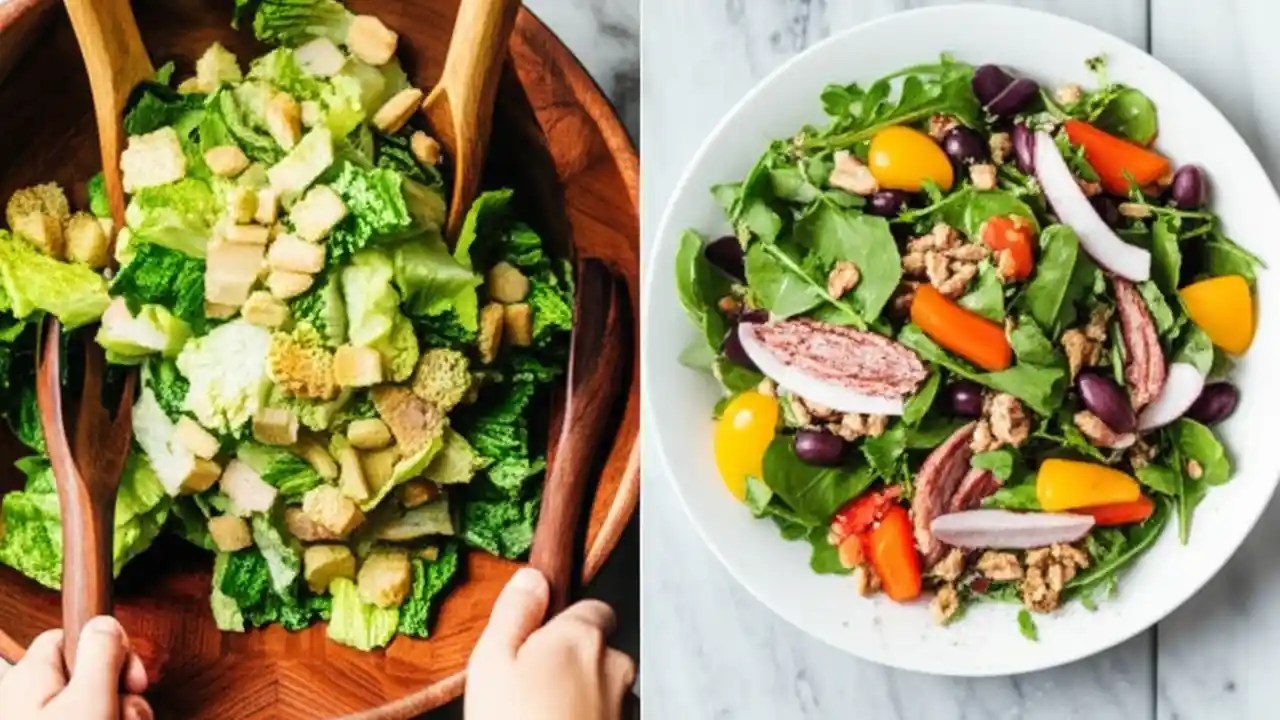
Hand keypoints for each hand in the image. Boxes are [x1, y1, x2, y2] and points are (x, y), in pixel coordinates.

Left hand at [0, 616, 151, 719]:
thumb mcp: (89, 701)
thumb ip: (101, 655)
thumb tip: (106, 622)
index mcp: (31, 675)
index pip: (70, 636)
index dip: (109, 649)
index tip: (133, 675)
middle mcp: (30, 697)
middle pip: (88, 673)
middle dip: (122, 691)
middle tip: (130, 714)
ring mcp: (38, 719)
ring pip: (93, 703)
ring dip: (122, 713)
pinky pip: (87, 719)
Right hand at [465, 568, 634, 719]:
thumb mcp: (491, 662)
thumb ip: (514, 612)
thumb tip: (532, 579)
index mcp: (581, 638)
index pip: (592, 608)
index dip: (565, 623)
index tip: (540, 640)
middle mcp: (614, 667)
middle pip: (601, 651)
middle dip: (575, 664)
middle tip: (532, 688)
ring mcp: (625, 706)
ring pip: (607, 689)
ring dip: (585, 698)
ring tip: (543, 717)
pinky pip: (610, 718)